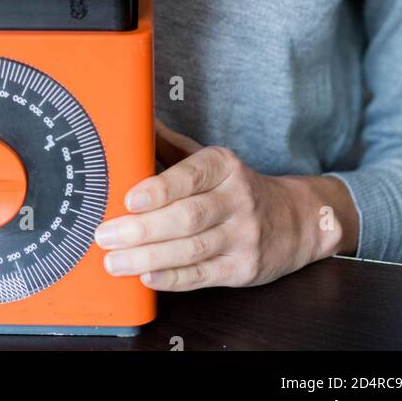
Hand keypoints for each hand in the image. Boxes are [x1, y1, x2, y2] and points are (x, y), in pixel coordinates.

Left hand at [94, 119, 355, 289]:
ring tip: (114, 260)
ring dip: (148, 257)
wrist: (295, 220)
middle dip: (142, 230)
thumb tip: (134, 121)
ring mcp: (242, 237)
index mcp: (224, 166)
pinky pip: (203, 275)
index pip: (191, 176)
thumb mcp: (212, 159)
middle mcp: (237, 199)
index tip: (129, 199)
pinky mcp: (243, 269)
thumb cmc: (238, 187)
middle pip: (187, 217)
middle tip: (106, 235)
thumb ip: (171, 145)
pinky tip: (147, 278)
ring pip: (192, 249)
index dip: (159, 189)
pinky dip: (173, 279)